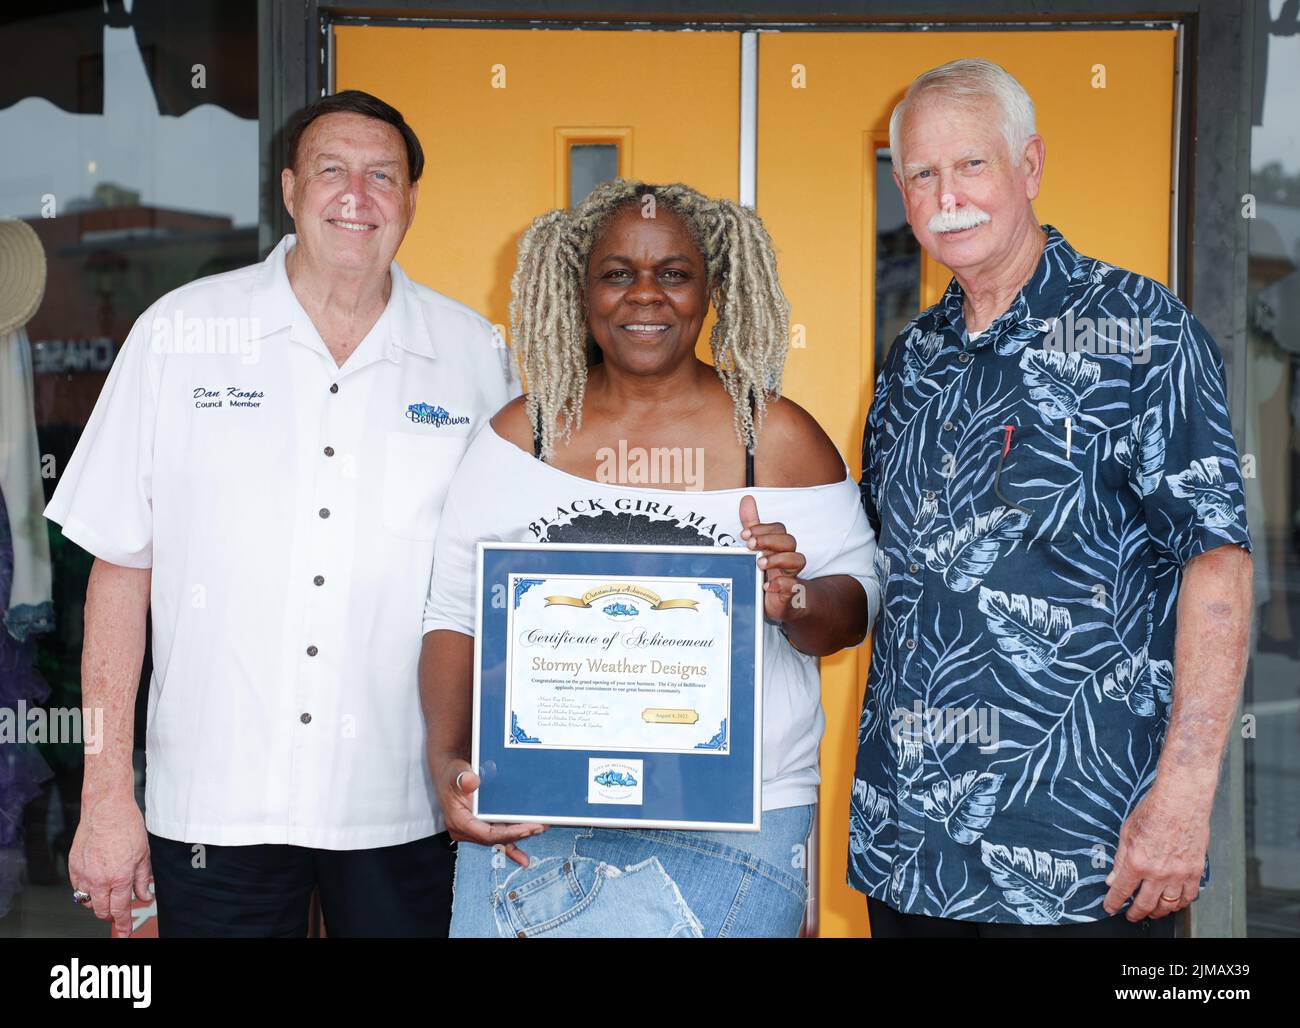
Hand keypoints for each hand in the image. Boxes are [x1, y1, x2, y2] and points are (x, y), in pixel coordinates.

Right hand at [68, 791, 152, 936]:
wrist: (106, 809)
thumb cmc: (126, 826)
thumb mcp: (144, 855)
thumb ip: (143, 879)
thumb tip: (144, 896)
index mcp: (120, 877)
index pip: (120, 910)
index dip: (123, 924)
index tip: (125, 931)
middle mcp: (100, 879)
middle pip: (101, 911)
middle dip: (110, 915)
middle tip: (117, 913)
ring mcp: (84, 873)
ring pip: (87, 902)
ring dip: (97, 902)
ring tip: (107, 893)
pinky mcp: (73, 866)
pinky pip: (77, 888)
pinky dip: (85, 889)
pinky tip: (95, 881)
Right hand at [433, 756, 544, 867]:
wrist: (452, 775)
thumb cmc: (453, 775)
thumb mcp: (457, 773)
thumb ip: (463, 778)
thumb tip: (471, 781)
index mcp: (459, 821)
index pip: (487, 834)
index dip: (508, 834)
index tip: (527, 829)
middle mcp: (466, 831)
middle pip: (496, 838)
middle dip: (519, 834)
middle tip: (539, 826)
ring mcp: (475, 831)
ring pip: (500, 840)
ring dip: (520, 836)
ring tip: (540, 829)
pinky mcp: (483, 828)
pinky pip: (498, 841)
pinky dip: (512, 848)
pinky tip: (523, 859)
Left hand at [739, 494, 807, 623]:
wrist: (784, 604)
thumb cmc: (770, 573)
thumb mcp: (758, 549)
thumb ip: (753, 526)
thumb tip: (747, 500)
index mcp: (779, 547)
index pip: (779, 529)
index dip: (763, 529)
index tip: (744, 535)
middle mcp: (788, 558)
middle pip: (789, 541)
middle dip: (769, 541)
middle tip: (750, 546)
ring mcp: (792, 575)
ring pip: (798, 559)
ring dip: (778, 559)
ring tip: (759, 564)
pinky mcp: (792, 594)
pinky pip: (795, 586)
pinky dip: (781, 585)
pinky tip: (767, 585)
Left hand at [1103, 785, 1208, 920]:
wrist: (1182, 801)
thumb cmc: (1155, 811)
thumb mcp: (1126, 833)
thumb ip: (1120, 859)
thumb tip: (1112, 878)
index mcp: (1137, 862)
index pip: (1121, 891)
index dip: (1113, 903)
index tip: (1110, 907)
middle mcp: (1159, 872)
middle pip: (1145, 904)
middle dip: (1135, 913)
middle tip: (1131, 915)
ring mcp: (1179, 874)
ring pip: (1168, 905)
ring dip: (1158, 912)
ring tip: (1152, 911)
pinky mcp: (1195, 871)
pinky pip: (1188, 896)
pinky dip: (1180, 904)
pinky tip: (1174, 903)